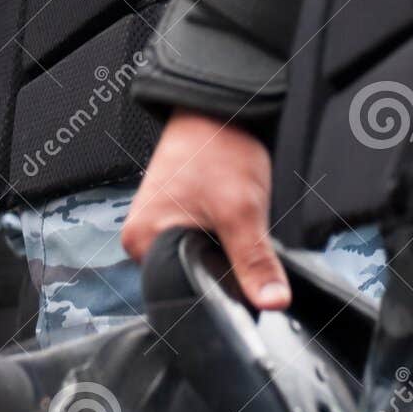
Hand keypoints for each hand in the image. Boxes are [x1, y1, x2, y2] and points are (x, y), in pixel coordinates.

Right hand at [121, 109, 290, 309]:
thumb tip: (271, 301)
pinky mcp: (172, 218)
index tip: (244, 277)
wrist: (216, 109)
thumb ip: (255, 261)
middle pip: (190, 278)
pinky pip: (198, 244)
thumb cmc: (216, 148)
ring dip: (221, 253)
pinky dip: (219, 238)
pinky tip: (227, 219)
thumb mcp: (241, 210)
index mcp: (142, 242)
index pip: (182, 292)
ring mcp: (156, 227)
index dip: (220, 291)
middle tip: (238, 235)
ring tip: (231, 220)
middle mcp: (141, 238)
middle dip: (221, 270)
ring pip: (199, 261)